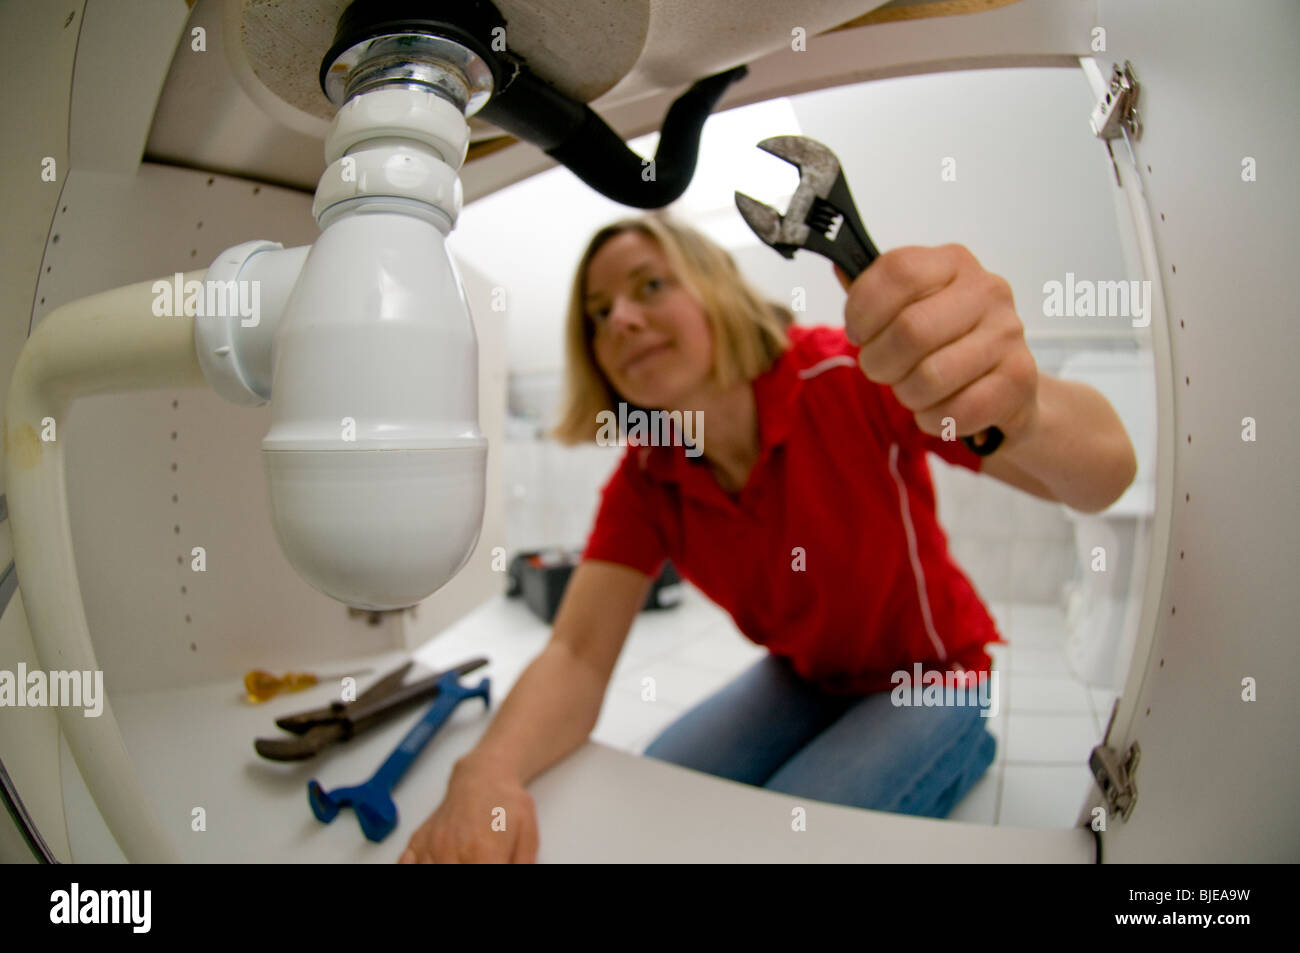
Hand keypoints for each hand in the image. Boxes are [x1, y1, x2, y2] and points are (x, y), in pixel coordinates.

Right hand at [398, 758, 538, 862]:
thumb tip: (522, 875)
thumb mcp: (528, 834)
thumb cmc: (506, 803)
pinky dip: (415, 866)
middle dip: (467, 873)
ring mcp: (433, 845)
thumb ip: (522, 864)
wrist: (482, 775)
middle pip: (453, 876)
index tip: (493, 866)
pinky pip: (408, 863)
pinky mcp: (419, 840)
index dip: (490, 879)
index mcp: (483, 852)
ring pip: (430, 871)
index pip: (483, 875)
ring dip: (444, 868)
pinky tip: (431, 863)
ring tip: (460, 859)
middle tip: (476, 860)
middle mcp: (453, 851)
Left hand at [834, 245, 1038, 446]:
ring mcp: (1008, 334)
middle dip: (879, 362)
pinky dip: (933, 419)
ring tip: (914, 390)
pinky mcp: (1019, 379)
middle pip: (910, 329)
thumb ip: (874, 290)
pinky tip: (938, 409)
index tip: (857, 333)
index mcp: (953, 262)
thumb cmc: (947, 342)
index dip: (862, 309)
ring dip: (907, 394)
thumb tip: (840, 265)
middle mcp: (987, 290)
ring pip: (930, 377)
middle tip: (881, 369)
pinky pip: (956, 410)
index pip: (897, 271)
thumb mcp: (912, 306)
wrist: (1006, 385)